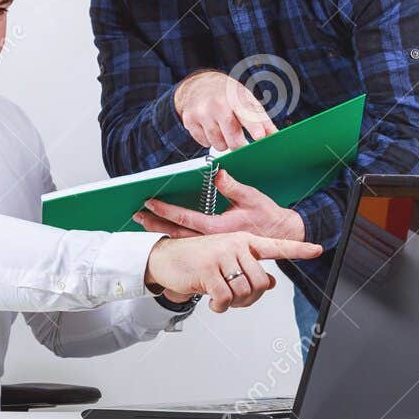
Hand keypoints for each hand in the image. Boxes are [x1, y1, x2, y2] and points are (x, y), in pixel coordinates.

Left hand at [135, 168, 305, 242]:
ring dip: (161, 230)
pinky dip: (174, 235)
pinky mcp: (214, 246)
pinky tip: (163, 230)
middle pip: (176, 233)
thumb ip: (232, 186)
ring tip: (144, 222)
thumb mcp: (252, 197)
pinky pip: (190, 242)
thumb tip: (217, 173)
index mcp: (219, 228)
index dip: (165, 210)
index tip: (149, 201)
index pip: (185, 218)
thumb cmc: (267, 216)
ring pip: (181, 239)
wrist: (281, 236)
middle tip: (136, 215)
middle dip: (155, 224)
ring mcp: (212, 245)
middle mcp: (212, 240)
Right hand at [143, 232, 321, 312]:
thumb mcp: (227, 261)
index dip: (297, 250)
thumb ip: (250, 270)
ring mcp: (221, 256)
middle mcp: (235, 245)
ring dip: (234, 304)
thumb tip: (272, 283)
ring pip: (244, 292)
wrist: (165, 258)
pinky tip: (213, 303)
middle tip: (237, 300)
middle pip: (261, 282)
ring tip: (222, 299)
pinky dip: (220, 307)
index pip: (276, 246)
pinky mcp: (207, 270)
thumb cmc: (197, 260)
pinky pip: (225, 298)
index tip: (317, 249)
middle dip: (251, 299)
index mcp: (243, 241)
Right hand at [172, 70, 277, 150]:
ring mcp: (201, 113)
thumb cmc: (229, 95)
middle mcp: (218, 105)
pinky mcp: (189, 120)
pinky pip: (204, 143)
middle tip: (241, 142)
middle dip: (239, 145)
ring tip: (222, 128)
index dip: (254, 126)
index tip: (260, 136)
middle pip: (232, 139)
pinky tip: (210, 126)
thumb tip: (277, 137)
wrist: (200, 85)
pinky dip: (209, 139)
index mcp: (236, 98)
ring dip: (223, 142)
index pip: (246, 114)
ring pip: (218, 145)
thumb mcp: (247, 101)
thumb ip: (262, 120)